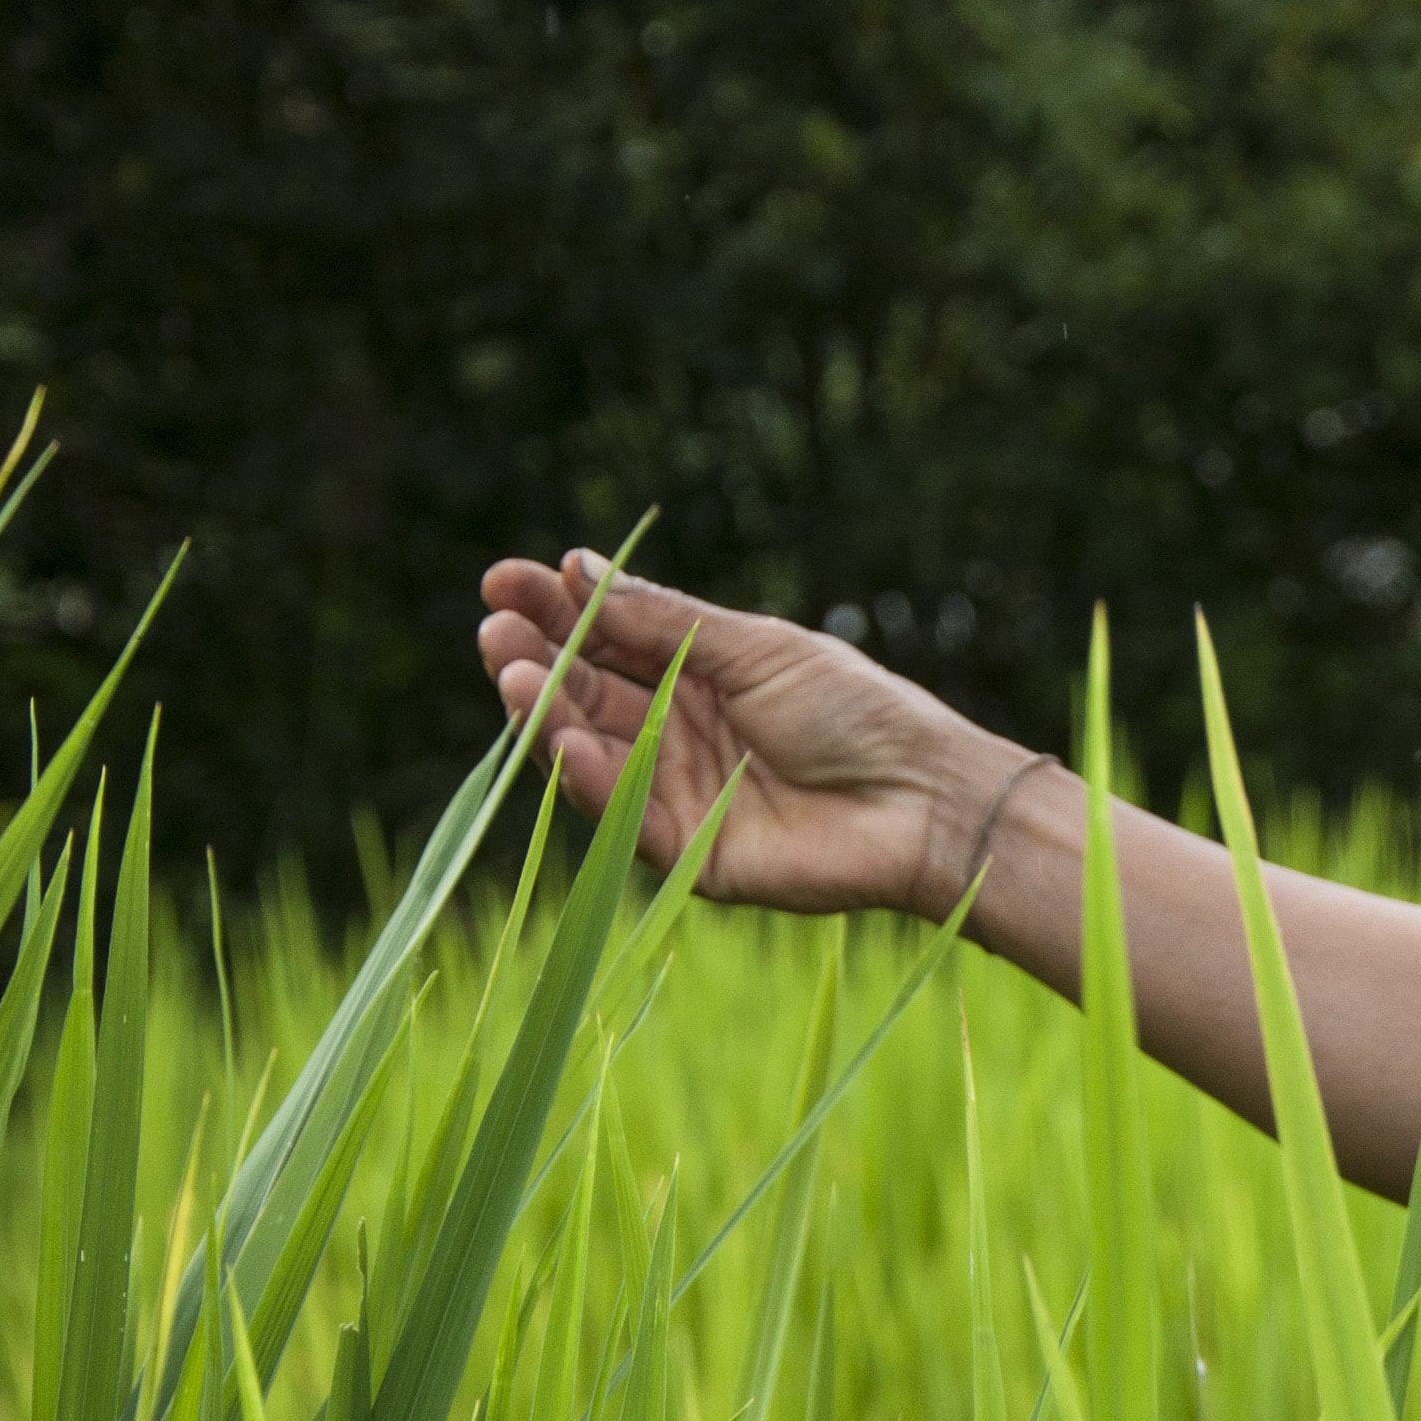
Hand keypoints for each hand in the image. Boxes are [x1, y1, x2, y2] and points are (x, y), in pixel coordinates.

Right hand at [474, 552, 1030, 917]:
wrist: (926, 800)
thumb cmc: (860, 713)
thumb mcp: (757, 649)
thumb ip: (666, 619)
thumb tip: (577, 564)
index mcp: (702, 676)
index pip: (608, 640)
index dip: (554, 611)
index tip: (501, 580)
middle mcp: (682, 733)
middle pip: (586, 695)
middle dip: (536, 660)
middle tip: (494, 628)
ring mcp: (682, 795)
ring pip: (591, 755)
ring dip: (547, 716)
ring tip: (516, 676)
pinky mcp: (691, 856)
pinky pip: (624, 818)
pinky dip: (590, 780)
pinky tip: (564, 740)